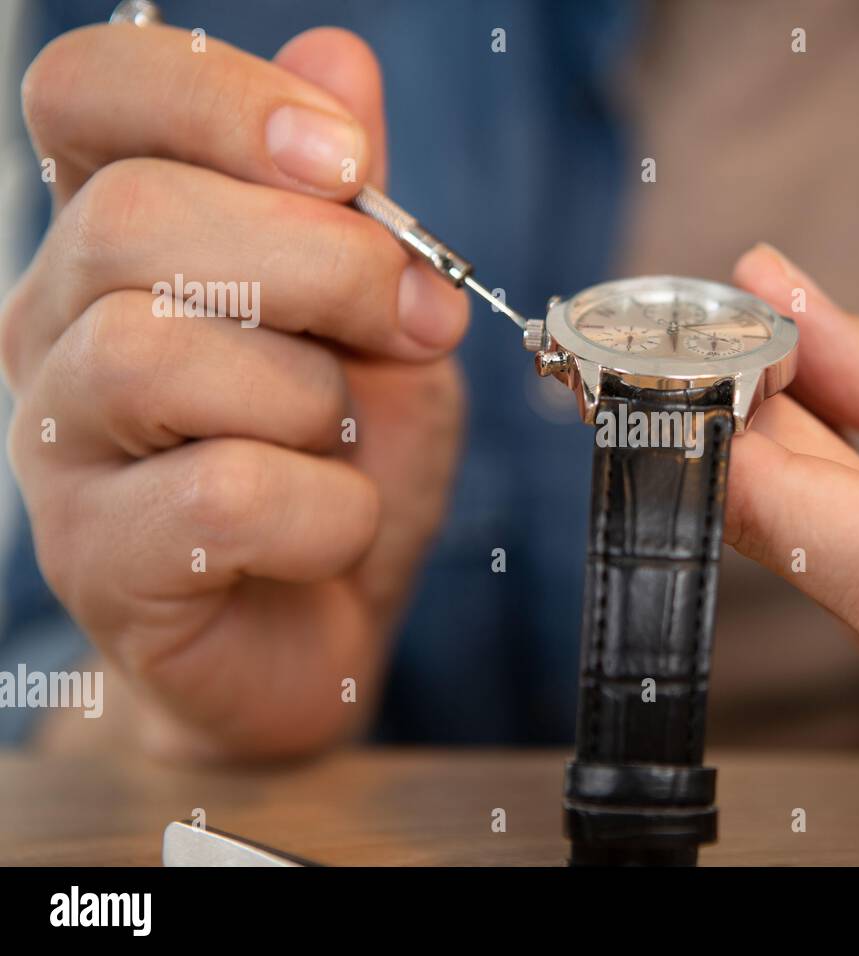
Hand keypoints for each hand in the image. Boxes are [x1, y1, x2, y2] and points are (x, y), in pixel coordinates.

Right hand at [1, 25, 467, 758]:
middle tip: (411, 320)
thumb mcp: (380, 324)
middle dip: (324, 263)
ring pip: (157, 355)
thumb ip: (355, 207)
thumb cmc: (342, 461)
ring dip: (310, 395)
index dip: (218, 96)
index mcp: (120, 232)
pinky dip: (323, 508)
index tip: (346, 158)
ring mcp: (58, 442)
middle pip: (137, 218)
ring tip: (341, 438)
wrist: (322, 621)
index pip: (90, 90)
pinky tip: (328, 523)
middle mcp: (56, 320)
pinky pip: (219, 495)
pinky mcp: (96, 558)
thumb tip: (339, 58)